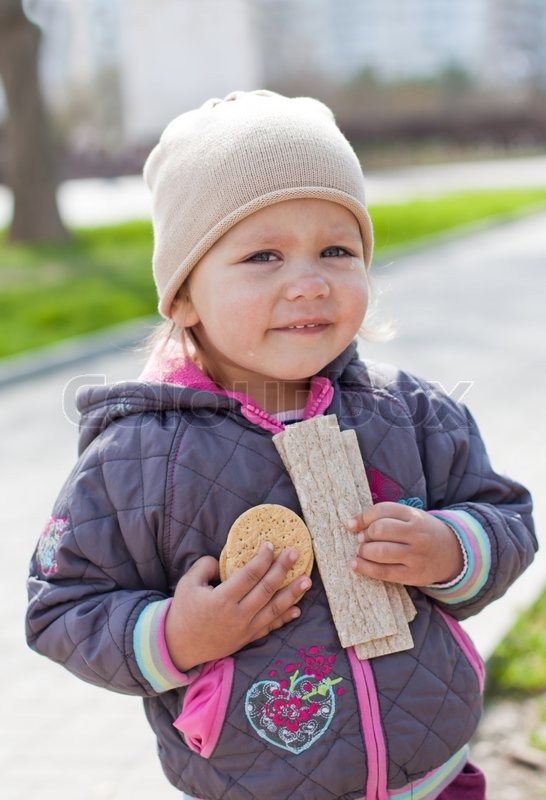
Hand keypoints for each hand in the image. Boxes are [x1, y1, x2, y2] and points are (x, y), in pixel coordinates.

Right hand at [165, 543, 311, 671]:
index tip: (270, 545)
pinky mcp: (247, 639)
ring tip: (307, 580)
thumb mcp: (187, 583)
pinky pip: (270, 627)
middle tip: (296, 553)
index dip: (262, 559)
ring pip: (274, 609)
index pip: (249, 575)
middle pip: (266, 589)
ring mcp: (245, 629)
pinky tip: (297, 609)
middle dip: (282, 569)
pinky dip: (284, 618)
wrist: (180, 646)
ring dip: (292, 594)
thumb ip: (205, 566)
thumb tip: (225, 559)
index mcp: (222, 599)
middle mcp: (237, 615)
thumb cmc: (184, 611)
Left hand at [346, 502, 463, 586]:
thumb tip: (352, 524)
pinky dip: (365, 568)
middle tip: (360, 539)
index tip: (352, 524)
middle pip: (381, 530)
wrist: (453, 554)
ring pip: (381, 552)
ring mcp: (416, 555)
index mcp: (414, 515)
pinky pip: (384, 572)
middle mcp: (416, 534)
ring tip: (361, 551)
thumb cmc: (422, 533)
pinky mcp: (413, 575)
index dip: (363, 517)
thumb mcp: (411, 518)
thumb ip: (386, 517)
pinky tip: (356, 564)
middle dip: (364, 535)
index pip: (383, 510)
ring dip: (364, 551)